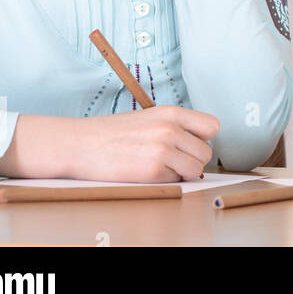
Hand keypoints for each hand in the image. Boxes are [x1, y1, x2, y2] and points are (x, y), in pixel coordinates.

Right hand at [66, 105, 220, 182]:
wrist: (80, 144)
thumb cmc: (111, 133)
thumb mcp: (148, 118)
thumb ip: (174, 128)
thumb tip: (197, 147)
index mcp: (171, 112)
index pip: (212, 126)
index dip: (203, 138)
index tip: (190, 144)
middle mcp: (170, 129)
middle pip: (205, 152)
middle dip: (192, 160)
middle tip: (172, 160)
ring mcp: (162, 150)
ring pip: (195, 169)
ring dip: (182, 173)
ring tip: (161, 167)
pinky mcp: (153, 171)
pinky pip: (176, 181)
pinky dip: (166, 181)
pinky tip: (147, 172)